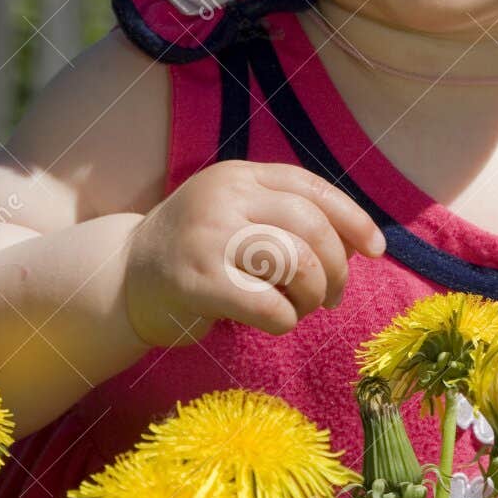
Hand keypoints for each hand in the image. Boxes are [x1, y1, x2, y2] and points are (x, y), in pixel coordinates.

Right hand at [123, 160, 386, 347]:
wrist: (121, 276)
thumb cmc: (195, 250)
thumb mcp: (234, 212)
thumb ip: (283, 214)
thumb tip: (357, 241)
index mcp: (239, 176)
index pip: (311, 188)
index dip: (352, 219)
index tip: (375, 250)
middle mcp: (225, 198)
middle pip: (311, 226)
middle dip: (337, 267)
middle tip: (332, 296)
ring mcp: (209, 238)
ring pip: (295, 262)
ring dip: (312, 295)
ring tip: (303, 308)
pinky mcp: (197, 283)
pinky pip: (268, 304)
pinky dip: (286, 319)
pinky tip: (277, 322)